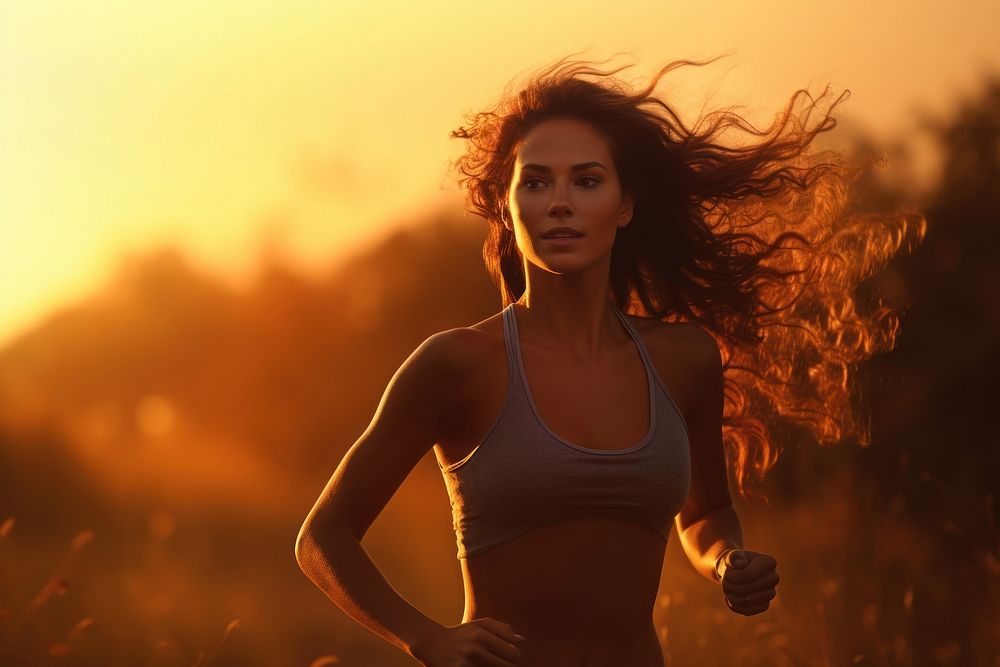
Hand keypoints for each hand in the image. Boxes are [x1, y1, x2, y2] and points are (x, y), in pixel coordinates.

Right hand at [409, 616, 525, 665]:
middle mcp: (474, 650)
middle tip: (497, 661)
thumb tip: (521, 641)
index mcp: (482, 635)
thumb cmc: (461, 634)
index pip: (513, 654)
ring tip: (485, 662)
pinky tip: (476, 665)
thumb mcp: (480, 625)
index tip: (508, 656)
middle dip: (506, 666)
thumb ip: (502, 630)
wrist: (431, 643)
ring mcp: (465, 664)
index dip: (514, 657)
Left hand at [717, 549, 778, 615]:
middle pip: (747, 589)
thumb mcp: (730, 556)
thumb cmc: (733, 562)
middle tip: (724, 581)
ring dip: (731, 596)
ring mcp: (771, 592)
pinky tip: (730, 599)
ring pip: (747, 601)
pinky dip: (735, 606)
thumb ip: (734, 556)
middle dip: (730, 586)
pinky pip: (748, 611)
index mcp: (769, 561)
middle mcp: (774, 577)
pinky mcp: (765, 605)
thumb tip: (741, 563)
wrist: (734, 571)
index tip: (726, 573)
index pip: (746, 576)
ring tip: (727, 589)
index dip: (731, 577)